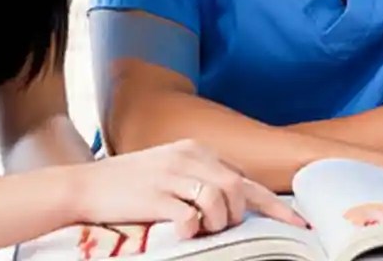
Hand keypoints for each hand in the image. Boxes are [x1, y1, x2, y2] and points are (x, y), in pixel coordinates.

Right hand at [68, 139, 307, 236]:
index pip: (246, 179)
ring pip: (220, 202)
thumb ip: (203, 181)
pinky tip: (180, 232)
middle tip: (219, 227)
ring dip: (216, 224)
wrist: (82, 187)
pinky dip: (190, 230)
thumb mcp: (171, 172)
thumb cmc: (129, 186)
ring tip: (198, 229)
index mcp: (197, 151)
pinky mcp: (156, 195)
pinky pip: (190, 217)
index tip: (299, 223)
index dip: (275, 205)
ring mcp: (172, 174)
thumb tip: (235, 203)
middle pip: (238, 190)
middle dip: (238, 216)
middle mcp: (189, 157)